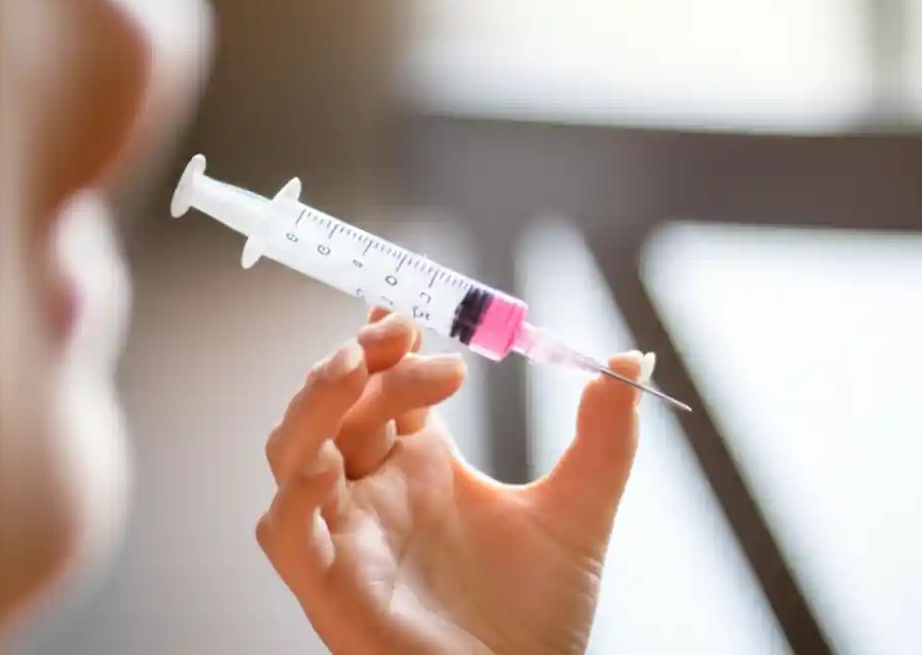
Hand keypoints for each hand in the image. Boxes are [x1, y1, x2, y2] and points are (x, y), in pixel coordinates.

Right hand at [256, 309, 648, 654]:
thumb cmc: (539, 613)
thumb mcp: (581, 510)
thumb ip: (605, 436)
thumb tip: (635, 362)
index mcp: (421, 463)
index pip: (382, 382)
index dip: (386, 341)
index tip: (415, 308)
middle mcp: (375, 490)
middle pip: (338, 403)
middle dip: (358, 358)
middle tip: (405, 331)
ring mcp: (348, 535)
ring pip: (293, 451)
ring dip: (313, 403)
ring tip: (356, 364)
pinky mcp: (332, 586)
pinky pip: (285, 532)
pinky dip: (294, 492)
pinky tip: (328, 462)